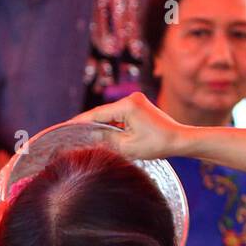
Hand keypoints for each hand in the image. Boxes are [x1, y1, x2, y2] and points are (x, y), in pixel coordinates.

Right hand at [70, 91, 190, 160]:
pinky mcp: (139, 106)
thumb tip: (90, 136)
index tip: (65, 127)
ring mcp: (136, 101)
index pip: (97, 114)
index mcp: (127, 105)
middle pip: (103, 113)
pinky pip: (120, 115)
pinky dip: (112, 124)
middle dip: (89, 124)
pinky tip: (103, 134)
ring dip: (101, 125)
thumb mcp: (128, 146)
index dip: (80, 122)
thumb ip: (106, 140)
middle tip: (70, 134)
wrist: (179, 139)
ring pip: (111, 114)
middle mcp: (131, 98)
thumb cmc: (157, 144)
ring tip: (84, 136)